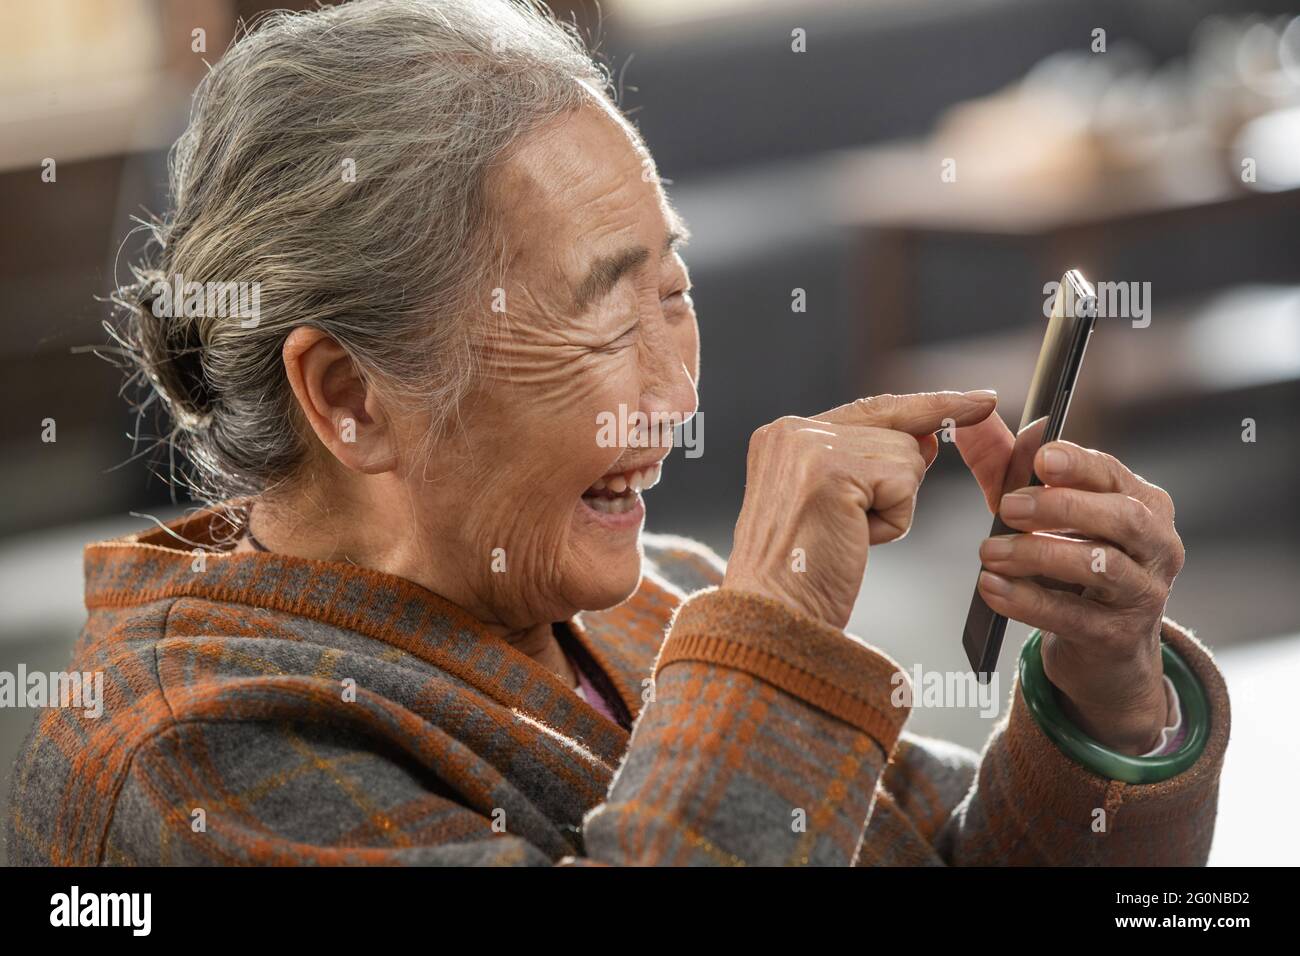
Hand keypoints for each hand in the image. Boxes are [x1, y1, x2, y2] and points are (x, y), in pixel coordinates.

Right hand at [723, 391, 998, 629]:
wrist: (770, 617)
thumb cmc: (800, 576)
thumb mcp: (831, 505)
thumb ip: (868, 463)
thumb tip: (928, 439)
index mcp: (783, 436)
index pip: (871, 408)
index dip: (926, 406)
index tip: (977, 400)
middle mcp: (791, 430)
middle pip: (894, 427)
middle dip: (903, 473)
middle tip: (864, 516)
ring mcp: (809, 446)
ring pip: (906, 456)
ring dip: (892, 506)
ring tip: (844, 537)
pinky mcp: (832, 469)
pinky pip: (904, 482)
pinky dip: (892, 520)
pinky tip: (852, 539)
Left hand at [956, 415, 1184, 754]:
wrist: (1100, 648)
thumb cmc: (1069, 563)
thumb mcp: (1038, 511)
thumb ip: (1005, 464)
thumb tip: (969, 417)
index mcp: (1144, 504)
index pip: (1114, 475)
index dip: (1079, 464)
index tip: (1042, 457)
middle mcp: (1157, 546)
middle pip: (1121, 517)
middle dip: (1062, 507)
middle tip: (1008, 506)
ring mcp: (1144, 594)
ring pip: (1101, 566)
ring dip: (1039, 554)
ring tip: (989, 552)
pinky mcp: (1117, 636)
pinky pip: (1073, 615)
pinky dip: (1028, 600)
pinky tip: (991, 588)